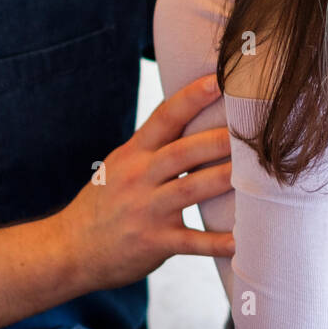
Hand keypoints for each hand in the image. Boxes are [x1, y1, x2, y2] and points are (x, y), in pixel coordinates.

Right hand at [56, 73, 234, 290]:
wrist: (70, 249)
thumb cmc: (103, 203)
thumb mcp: (119, 166)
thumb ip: (152, 146)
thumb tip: (188, 116)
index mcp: (132, 154)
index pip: (164, 118)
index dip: (191, 98)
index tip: (218, 79)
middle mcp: (138, 177)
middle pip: (183, 151)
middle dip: (218, 139)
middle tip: (251, 128)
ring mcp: (146, 210)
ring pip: (190, 189)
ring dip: (224, 179)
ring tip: (257, 173)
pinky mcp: (153, 243)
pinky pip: (191, 242)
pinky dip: (216, 243)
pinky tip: (241, 242)